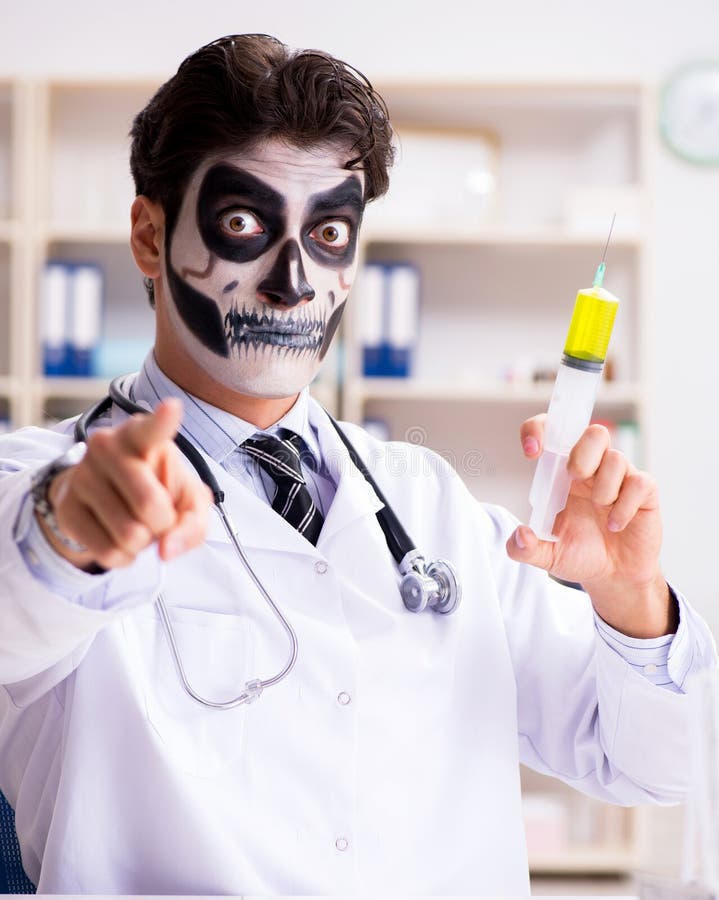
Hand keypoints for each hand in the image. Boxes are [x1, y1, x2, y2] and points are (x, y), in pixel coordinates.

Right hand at [40, 400, 211, 570]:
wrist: (108, 496)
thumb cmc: (158, 488)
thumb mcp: (188, 500)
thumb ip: (193, 523)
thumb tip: (167, 550)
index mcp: (142, 435)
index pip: (152, 429)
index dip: (163, 421)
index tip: (173, 408)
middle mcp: (107, 447)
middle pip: (149, 504)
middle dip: (164, 524)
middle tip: (159, 516)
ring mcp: (82, 476)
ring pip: (129, 534)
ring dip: (144, 543)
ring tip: (138, 524)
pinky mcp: (66, 508)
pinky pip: (108, 551)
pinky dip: (125, 557)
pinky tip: (120, 539)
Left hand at [505, 415, 676, 637]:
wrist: (613, 577)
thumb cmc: (580, 555)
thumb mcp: (546, 556)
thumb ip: (525, 548)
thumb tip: (520, 535)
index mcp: (563, 475)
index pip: (553, 434)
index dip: (540, 430)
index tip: (531, 450)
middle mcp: (593, 470)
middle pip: (594, 434)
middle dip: (582, 453)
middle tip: (575, 478)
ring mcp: (620, 479)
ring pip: (616, 458)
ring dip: (604, 488)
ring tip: (600, 510)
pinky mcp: (644, 494)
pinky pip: (639, 482)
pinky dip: (625, 506)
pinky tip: (615, 524)